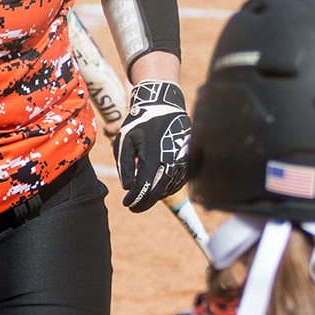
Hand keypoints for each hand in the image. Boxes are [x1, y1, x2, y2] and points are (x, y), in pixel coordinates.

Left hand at [115, 80, 191, 211]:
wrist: (165, 106)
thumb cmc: (141, 122)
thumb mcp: (126, 141)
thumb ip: (125, 165)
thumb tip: (128, 187)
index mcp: (153, 158)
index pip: (143, 188)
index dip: (135, 199)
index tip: (126, 204)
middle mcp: (170, 162)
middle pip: (158, 192)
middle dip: (144, 203)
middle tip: (134, 208)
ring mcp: (182, 162)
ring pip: (169, 188)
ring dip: (156, 196)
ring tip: (143, 198)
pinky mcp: (188, 160)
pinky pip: (179, 180)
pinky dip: (167, 188)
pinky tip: (157, 188)